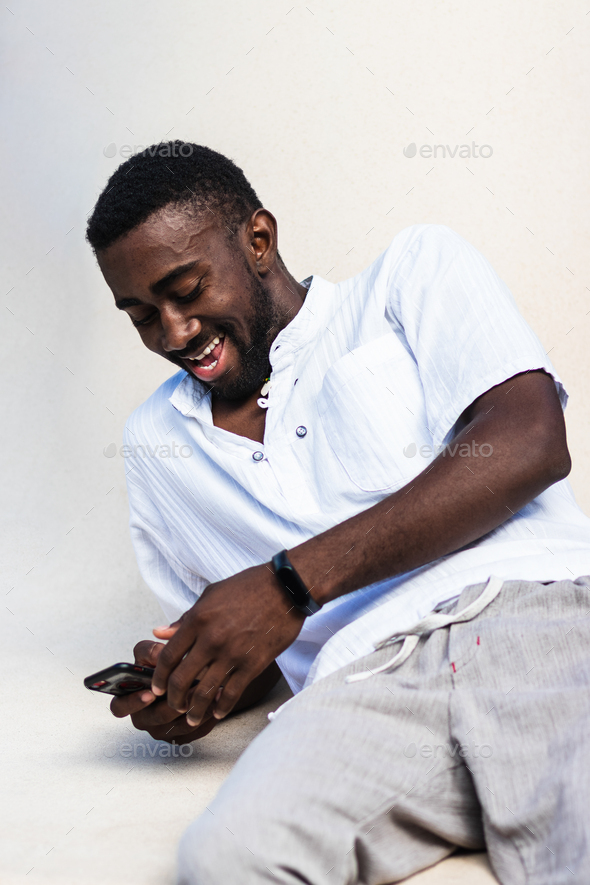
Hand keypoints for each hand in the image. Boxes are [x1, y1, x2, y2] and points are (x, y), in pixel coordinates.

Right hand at [110, 638, 217, 742]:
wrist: (189, 675)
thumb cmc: (165, 665)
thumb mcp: (154, 652)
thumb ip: (153, 650)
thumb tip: (159, 652)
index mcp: (130, 697)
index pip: (120, 707)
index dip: (133, 702)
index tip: (150, 693)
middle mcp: (143, 717)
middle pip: (155, 718)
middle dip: (173, 705)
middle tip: (190, 692)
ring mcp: (162, 729)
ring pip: (179, 725)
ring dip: (197, 707)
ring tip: (212, 690)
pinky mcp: (181, 736)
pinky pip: (195, 732)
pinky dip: (209, 715)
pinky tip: (219, 699)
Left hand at [151, 563, 303, 726]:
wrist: (285, 588)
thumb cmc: (248, 587)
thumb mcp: (211, 595)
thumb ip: (185, 617)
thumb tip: (160, 633)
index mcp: (198, 619)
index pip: (168, 656)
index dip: (159, 676)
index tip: (158, 687)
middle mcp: (211, 639)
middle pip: (181, 679)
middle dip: (173, 698)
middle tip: (174, 705)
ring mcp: (232, 654)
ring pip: (204, 692)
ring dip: (195, 710)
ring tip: (192, 718)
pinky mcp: (253, 664)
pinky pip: (232, 693)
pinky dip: (222, 707)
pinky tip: (217, 712)